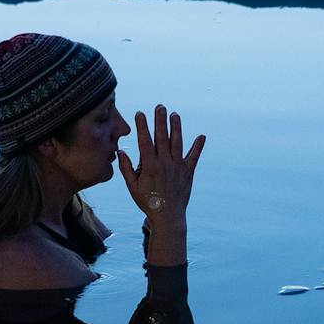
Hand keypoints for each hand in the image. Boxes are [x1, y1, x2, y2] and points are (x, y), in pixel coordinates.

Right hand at [115, 104, 204, 222]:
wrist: (168, 217)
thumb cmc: (147, 202)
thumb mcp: (132, 187)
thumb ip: (126, 168)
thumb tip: (120, 151)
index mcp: (150, 166)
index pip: (145, 141)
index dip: (142, 126)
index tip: (139, 113)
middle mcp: (165, 164)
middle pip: (162, 138)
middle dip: (160, 121)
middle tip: (160, 106)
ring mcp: (178, 167)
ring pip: (177, 143)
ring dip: (176, 128)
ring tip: (174, 114)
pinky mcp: (188, 172)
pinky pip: (193, 157)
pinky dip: (198, 147)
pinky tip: (202, 136)